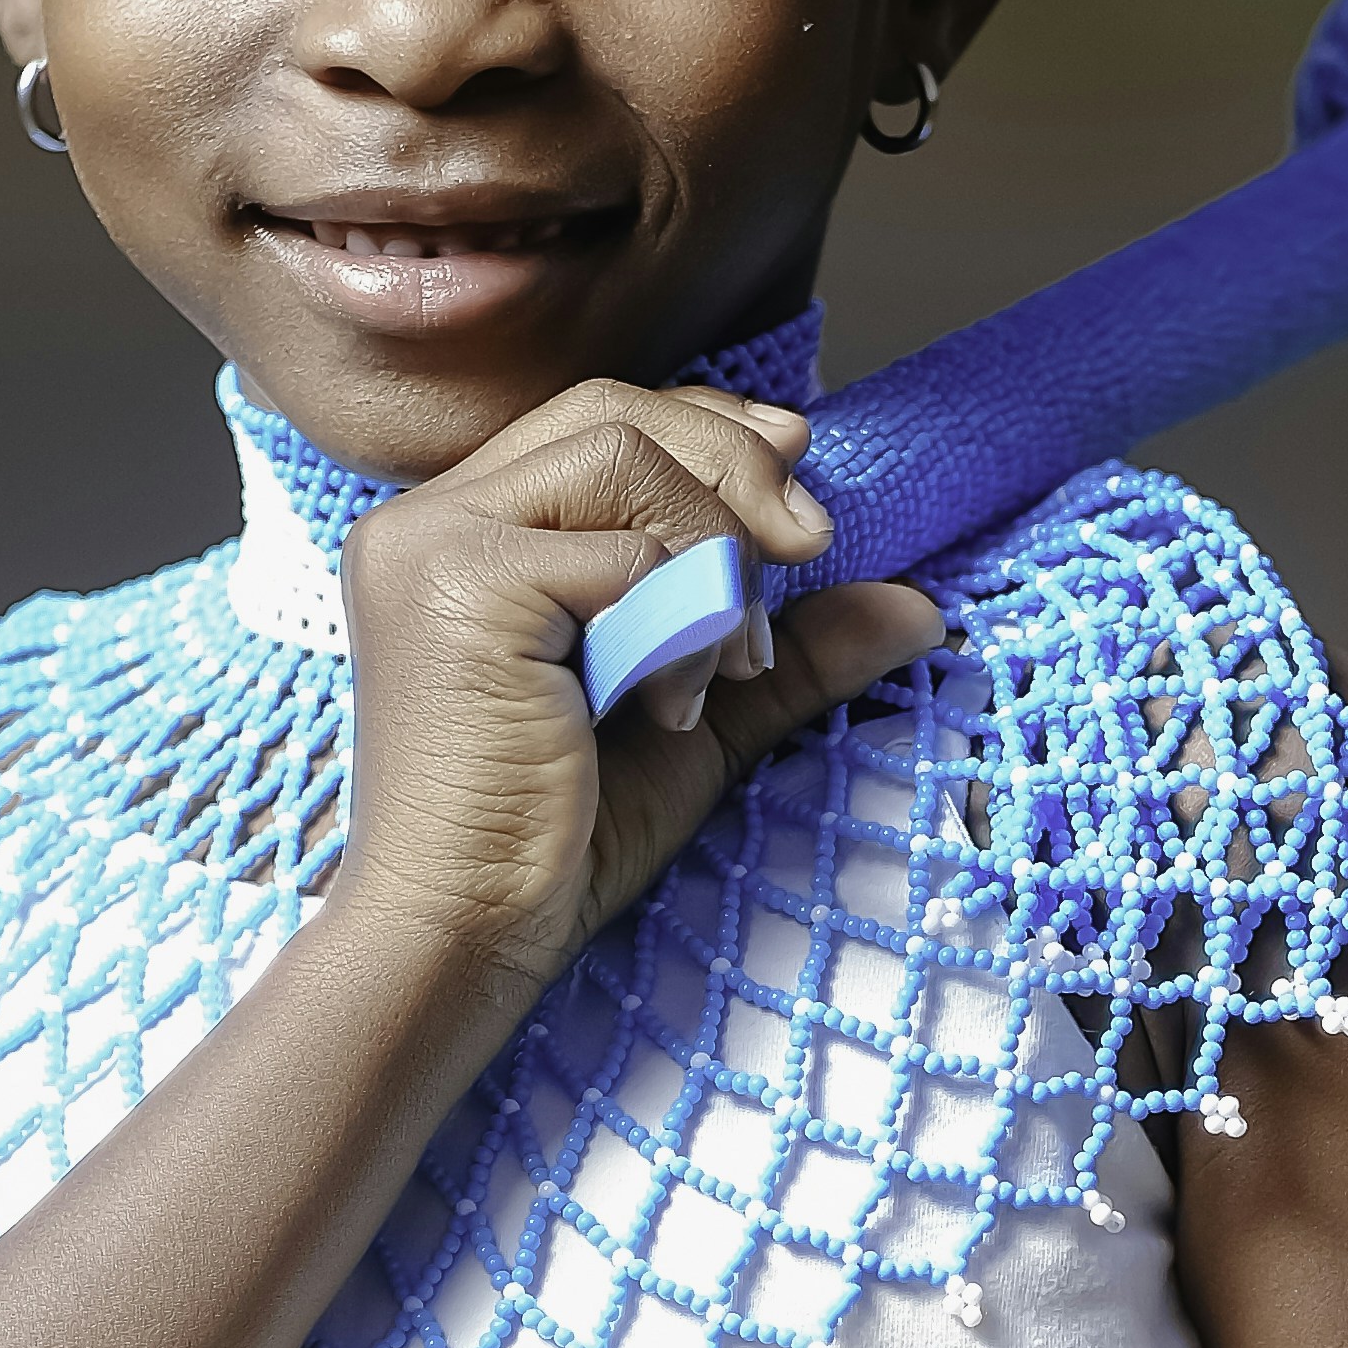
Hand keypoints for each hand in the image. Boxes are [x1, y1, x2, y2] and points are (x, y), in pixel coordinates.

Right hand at [329, 379, 943, 989]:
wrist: (465, 936)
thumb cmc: (554, 842)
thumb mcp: (698, 717)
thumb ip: (788, 650)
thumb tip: (919, 604)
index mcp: (465, 532)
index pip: (601, 418)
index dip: (711, 432)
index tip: (799, 480)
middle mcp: (428, 519)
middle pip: (613, 411)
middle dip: (734, 468)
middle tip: (809, 548)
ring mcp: (430, 544)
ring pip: (621, 456)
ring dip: (712, 550)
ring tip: (727, 661)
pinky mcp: (456, 586)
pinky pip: (622, 554)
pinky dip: (681, 623)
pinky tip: (668, 707)